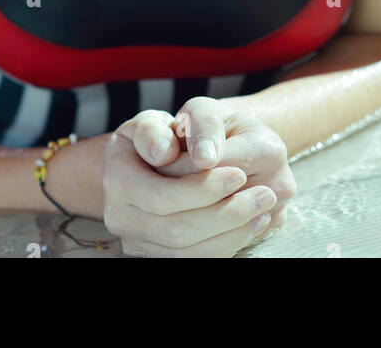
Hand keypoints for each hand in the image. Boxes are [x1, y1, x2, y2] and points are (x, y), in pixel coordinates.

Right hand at [102, 106, 283, 257]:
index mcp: (116, 178)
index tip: (240, 173)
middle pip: (176, 230)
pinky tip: (248, 225)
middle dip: (226, 215)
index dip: (203, 189)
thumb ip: (156, 130)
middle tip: (265, 195)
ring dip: (231, 235)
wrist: (147, 162)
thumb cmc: (155, 137)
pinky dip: (223, 246)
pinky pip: (191, 260)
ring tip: (263, 211)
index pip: (162, 197)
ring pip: (186, 252)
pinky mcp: (154, 254)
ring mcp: (135, 240)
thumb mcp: (153, 120)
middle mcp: (119, 215)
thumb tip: (165, 153)